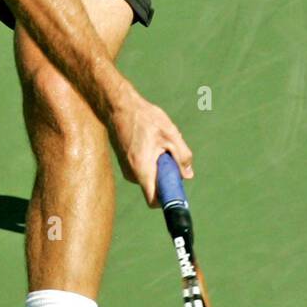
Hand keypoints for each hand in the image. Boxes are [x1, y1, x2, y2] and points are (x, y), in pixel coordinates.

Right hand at [108, 88, 192, 205]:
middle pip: (154, 187)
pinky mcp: (125, 162)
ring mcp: (126, 169)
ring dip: (159, 165)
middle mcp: (131, 173)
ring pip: (149, 176)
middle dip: (166, 175)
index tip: (177, 190)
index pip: (153, 199)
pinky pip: (143, 169)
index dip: (167, 200)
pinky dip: (151, 160)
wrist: (119, 106)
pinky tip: (151, 141)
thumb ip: (182, 157)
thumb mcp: (171, 134)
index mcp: (142, 169)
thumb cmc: (145, 118)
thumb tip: (187, 175)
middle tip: (170, 154)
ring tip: (158, 143)